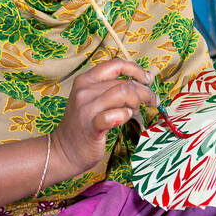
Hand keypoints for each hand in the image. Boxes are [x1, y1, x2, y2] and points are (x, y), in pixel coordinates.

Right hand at [50, 58, 159, 173]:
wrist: (64, 151)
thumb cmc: (83, 126)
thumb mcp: (92, 100)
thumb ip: (111, 89)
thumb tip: (142, 80)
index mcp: (85, 80)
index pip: (116, 64)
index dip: (136, 70)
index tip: (147, 79)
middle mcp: (85, 90)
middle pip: (124, 82)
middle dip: (144, 92)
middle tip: (152, 101)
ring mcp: (87, 108)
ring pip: (123, 94)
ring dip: (137, 102)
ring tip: (136, 111)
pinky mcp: (91, 126)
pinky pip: (115, 115)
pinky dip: (125, 115)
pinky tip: (124, 118)